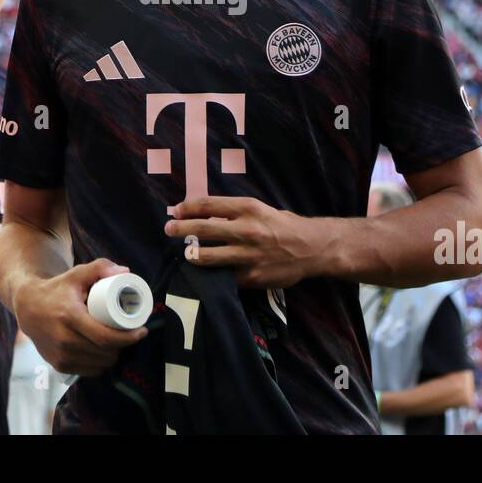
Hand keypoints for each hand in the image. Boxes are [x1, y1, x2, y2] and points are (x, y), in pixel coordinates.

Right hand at [13, 259, 147, 375]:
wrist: (27, 307)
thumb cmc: (57, 289)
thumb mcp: (76, 274)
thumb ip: (100, 267)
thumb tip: (125, 272)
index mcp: (70, 317)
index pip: (105, 337)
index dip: (128, 338)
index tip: (141, 331)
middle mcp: (64, 340)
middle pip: (105, 353)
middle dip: (123, 346)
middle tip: (131, 335)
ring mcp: (61, 356)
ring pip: (99, 364)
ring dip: (113, 356)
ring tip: (119, 343)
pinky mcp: (59, 365)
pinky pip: (89, 372)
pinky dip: (100, 365)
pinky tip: (105, 354)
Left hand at [164, 196, 325, 287]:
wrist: (312, 248)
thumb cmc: (283, 225)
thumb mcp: (260, 209)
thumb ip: (235, 213)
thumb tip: (205, 215)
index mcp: (248, 208)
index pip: (208, 205)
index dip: (188, 208)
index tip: (177, 210)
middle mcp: (246, 230)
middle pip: (202, 230)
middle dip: (180, 230)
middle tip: (168, 229)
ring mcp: (248, 255)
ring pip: (207, 257)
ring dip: (191, 255)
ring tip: (186, 254)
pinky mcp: (251, 277)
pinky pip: (224, 277)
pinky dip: (212, 275)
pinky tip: (204, 274)